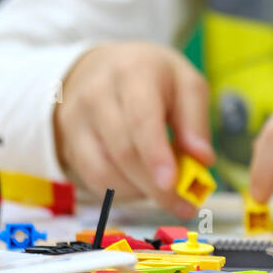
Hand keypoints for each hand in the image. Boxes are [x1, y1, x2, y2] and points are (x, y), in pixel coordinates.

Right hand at [54, 42, 213, 217]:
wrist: (101, 67)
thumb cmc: (152, 77)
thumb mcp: (186, 83)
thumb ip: (196, 120)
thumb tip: (202, 159)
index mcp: (134, 73)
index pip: (140, 118)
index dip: (155, 155)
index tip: (172, 184)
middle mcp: (98, 93)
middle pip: (124, 151)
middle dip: (156, 186)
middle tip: (183, 205)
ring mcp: (77, 119)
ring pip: (104, 170)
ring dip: (140, 191)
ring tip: (163, 190)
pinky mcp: (69, 142)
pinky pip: (93, 179)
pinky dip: (121, 191)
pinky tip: (140, 185)